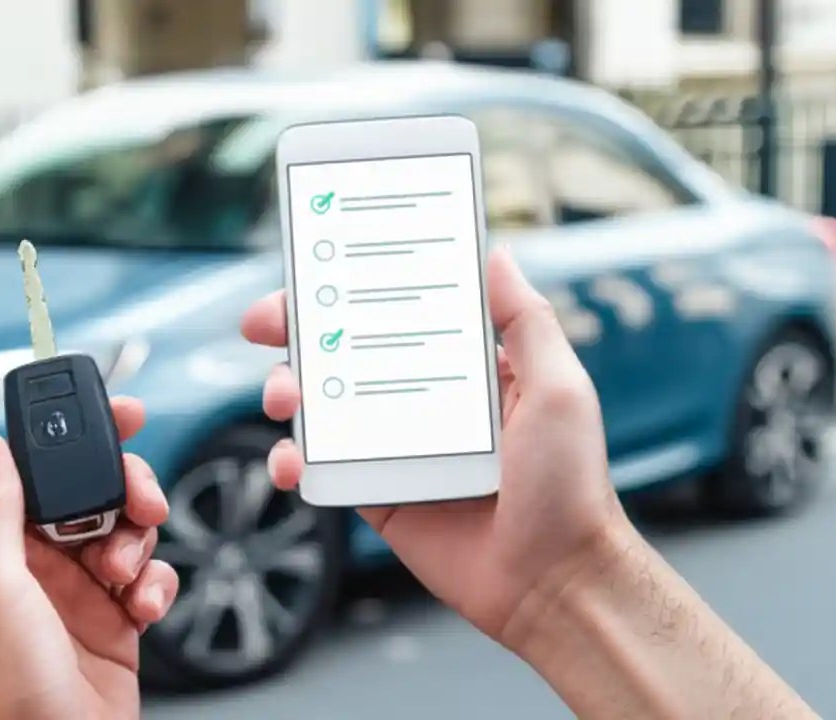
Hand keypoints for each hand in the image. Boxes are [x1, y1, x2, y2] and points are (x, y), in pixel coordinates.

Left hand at [0, 397, 179, 719]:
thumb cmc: (8, 694)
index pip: (30, 472)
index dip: (72, 439)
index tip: (117, 414)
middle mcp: (33, 567)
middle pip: (90, 493)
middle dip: (124, 490)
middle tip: (142, 501)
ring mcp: (77, 593)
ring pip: (125, 530)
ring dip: (140, 542)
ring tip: (127, 577)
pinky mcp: (115, 620)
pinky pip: (147, 577)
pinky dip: (155, 585)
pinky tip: (143, 607)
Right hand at [240, 247, 628, 643]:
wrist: (552, 582)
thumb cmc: (570, 485)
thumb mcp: (559, 388)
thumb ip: (527, 321)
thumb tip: (494, 253)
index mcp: (466, 368)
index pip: (399, 311)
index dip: (354, 287)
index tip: (315, 264)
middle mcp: (424, 401)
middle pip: (346, 351)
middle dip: (297, 329)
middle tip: (265, 322)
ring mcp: (396, 448)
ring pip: (322, 406)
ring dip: (287, 390)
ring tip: (284, 397)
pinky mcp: (376, 495)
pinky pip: (321, 469)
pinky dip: (292, 460)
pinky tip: (289, 461)